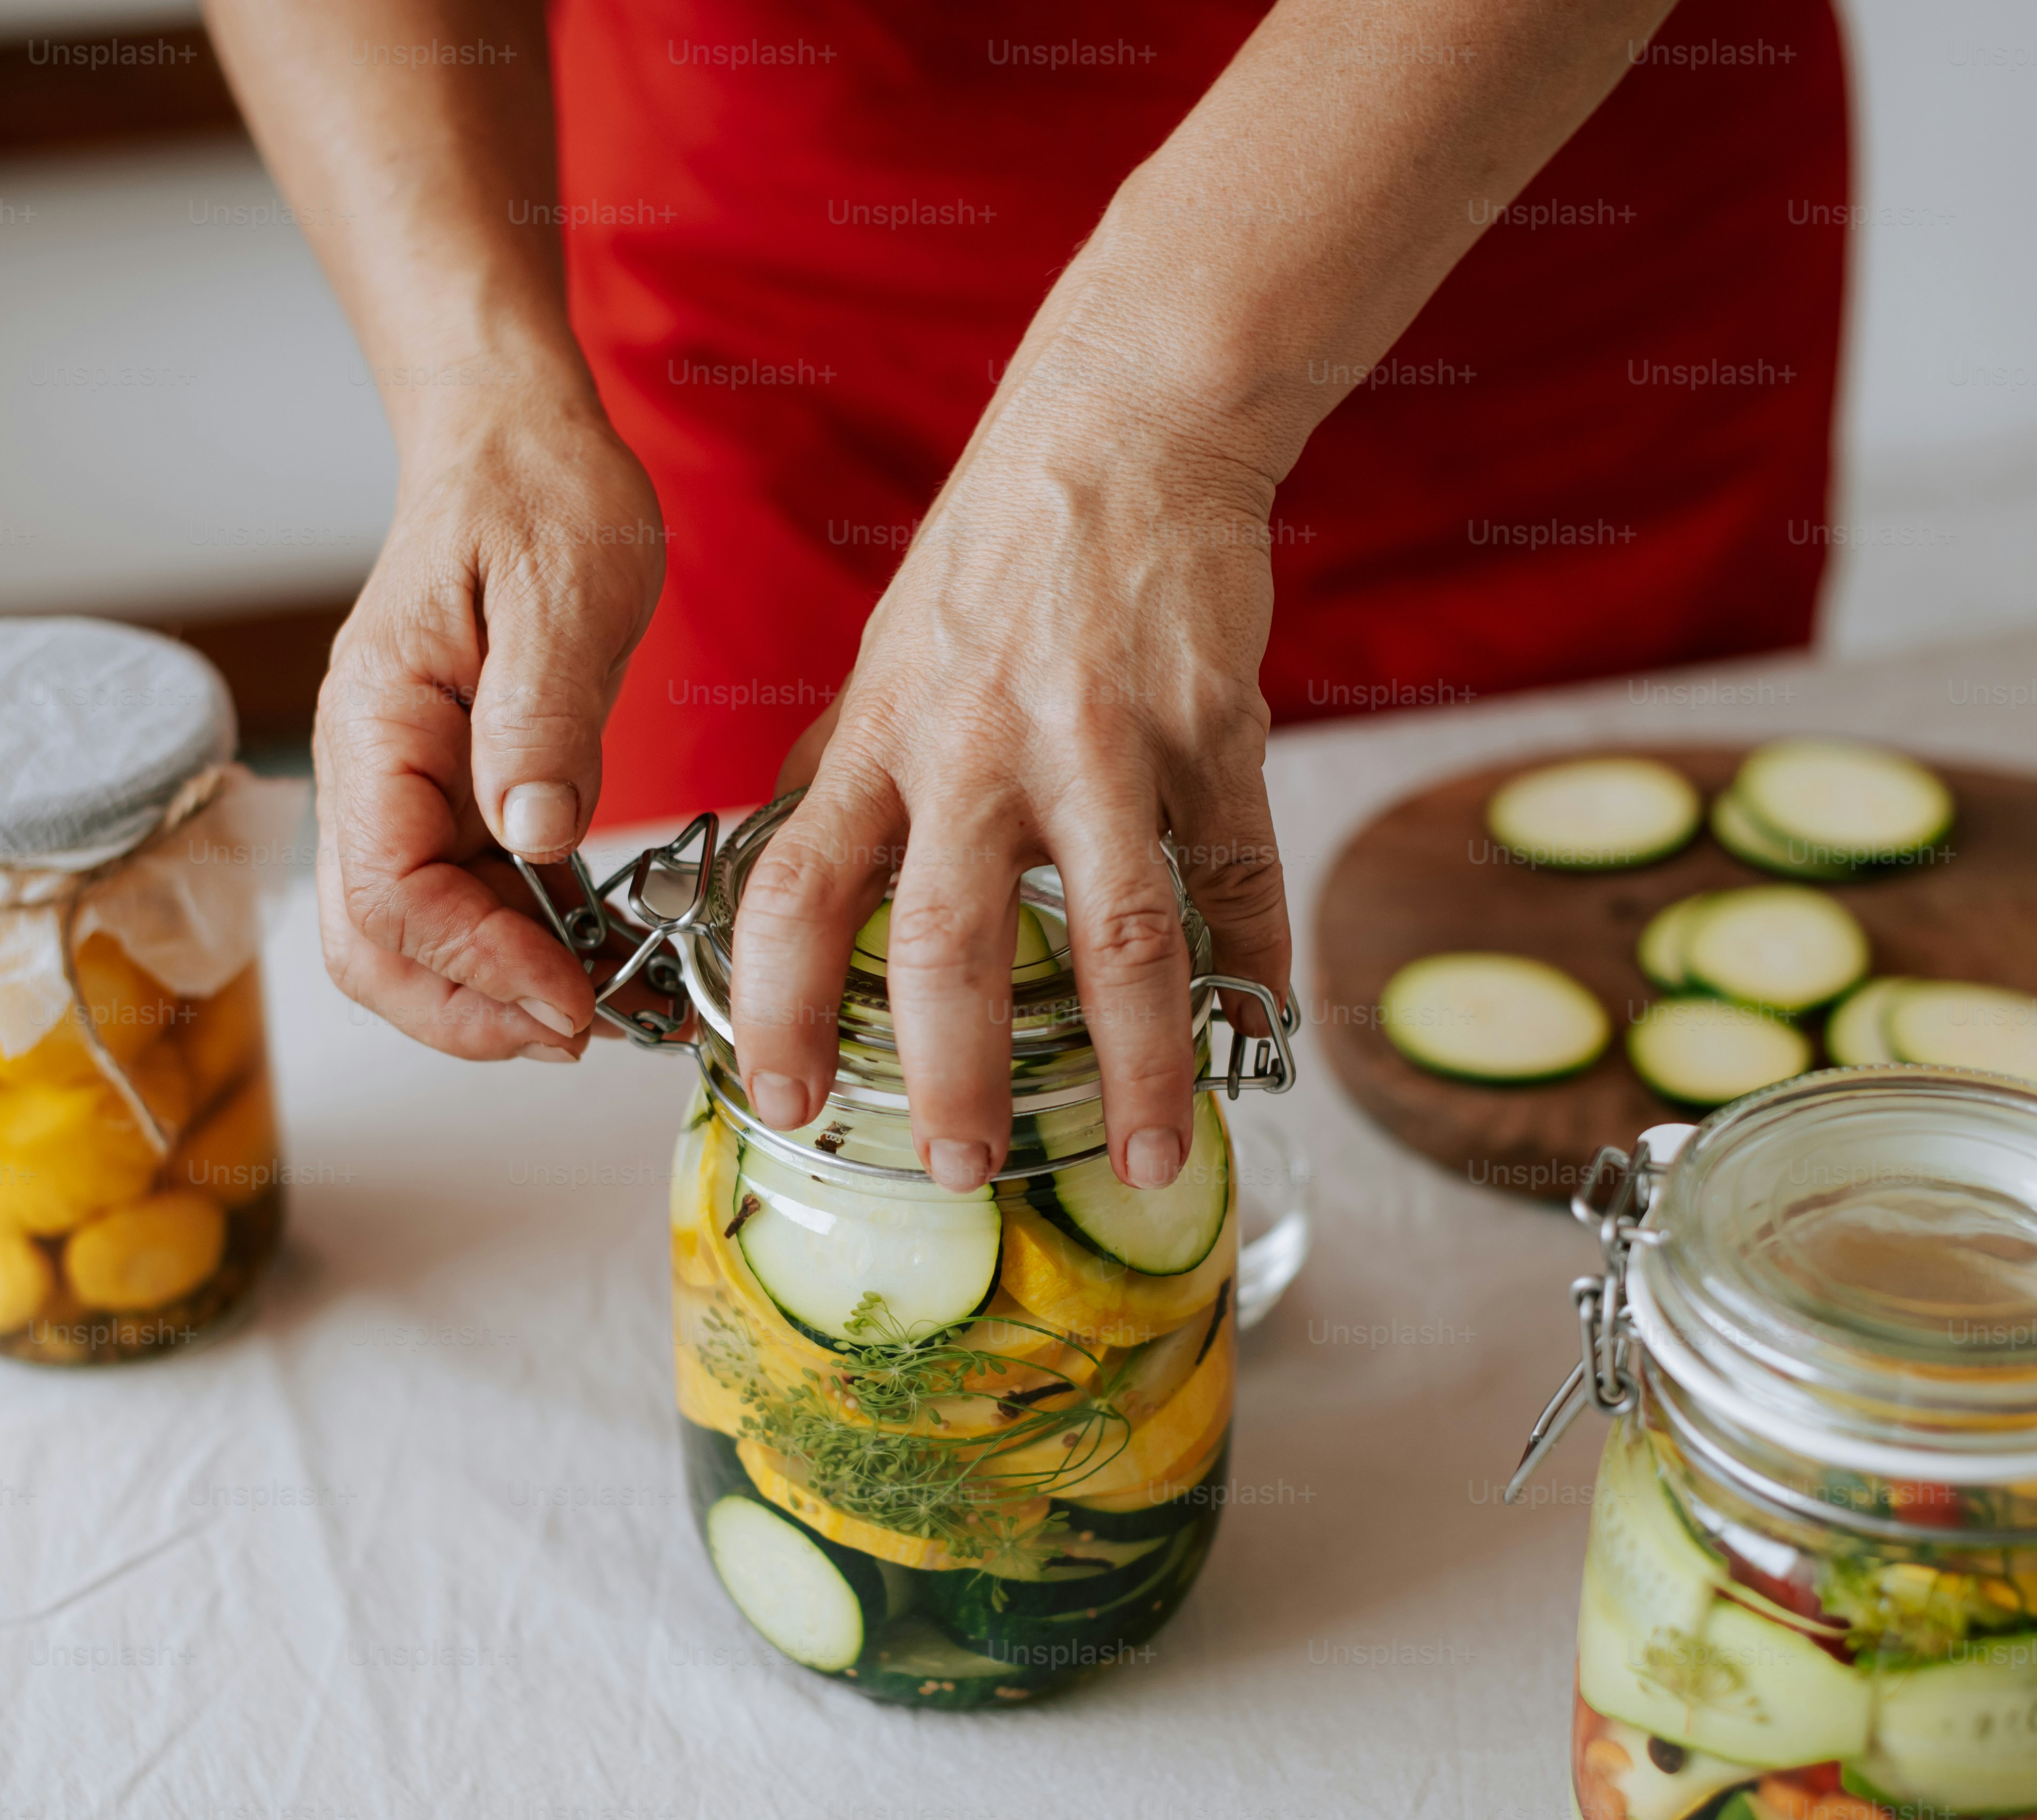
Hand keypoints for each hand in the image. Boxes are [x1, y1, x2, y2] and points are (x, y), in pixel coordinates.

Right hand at [312, 387, 662, 1060]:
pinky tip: (604, 961)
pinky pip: (472, 901)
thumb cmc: (536, 490)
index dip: (477, 965)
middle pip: (376, 945)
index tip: (572, 1000)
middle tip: (581, 1031)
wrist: (515, 437)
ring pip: (418, 939)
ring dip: (500, 992)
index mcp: (377, 723)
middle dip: (471, 1009)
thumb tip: (533, 838)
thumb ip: (544, 715)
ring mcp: (410, 788)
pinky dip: (529, 946)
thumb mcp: (564, 587)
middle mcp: (372, 769)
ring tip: (605, 1010)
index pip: (390, 895)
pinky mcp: (457, 796)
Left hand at [734, 372, 1290, 1192]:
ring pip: (1121, 937)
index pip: (797, 890)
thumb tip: (789, 887)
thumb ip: (847, 780)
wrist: (1124, 430)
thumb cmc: (994, 559)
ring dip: (1139, 1065)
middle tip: (966, 1171)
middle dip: (957, 1073)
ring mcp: (1103, 745)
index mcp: (883, 742)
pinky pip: (1238, 871)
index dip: (777, 1004)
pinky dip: (1256, 961)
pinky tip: (1259, 1030)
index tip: (782, 1100)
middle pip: (951, 942)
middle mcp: (979, 753)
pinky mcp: (1211, 731)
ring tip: (1149, 1158)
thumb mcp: (885, 664)